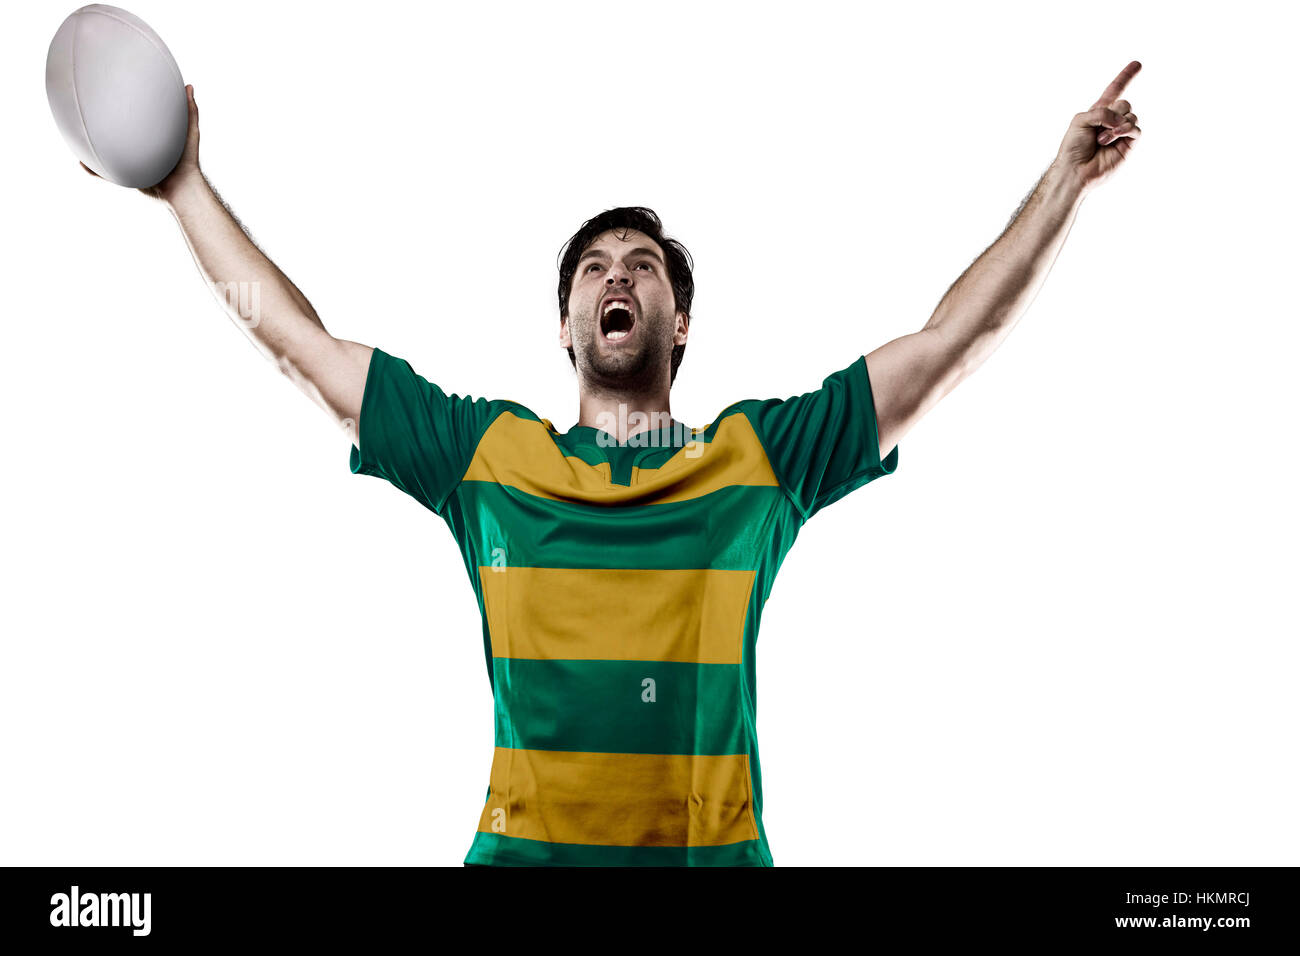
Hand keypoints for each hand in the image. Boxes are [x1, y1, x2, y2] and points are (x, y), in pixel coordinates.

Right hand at [79, 83, 202, 200]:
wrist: (181, 188)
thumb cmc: (188, 160)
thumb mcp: (190, 132)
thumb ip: (190, 111)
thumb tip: (189, 87)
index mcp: (148, 136)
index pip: (133, 118)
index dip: (123, 107)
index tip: (111, 91)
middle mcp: (136, 148)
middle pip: (115, 134)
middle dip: (101, 124)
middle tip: (87, 108)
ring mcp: (129, 161)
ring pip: (105, 152)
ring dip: (92, 145)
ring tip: (78, 134)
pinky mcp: (126, 176)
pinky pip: (105, 174)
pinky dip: (94, 170)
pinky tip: (82, 163)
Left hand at [1054, 61, 1142, 194]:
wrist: (1075, 170)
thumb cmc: (1073, 147)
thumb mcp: (1080, 120)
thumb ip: (1101, 111)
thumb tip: (1122, 120)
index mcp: (1099, 112)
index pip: (1115, 91)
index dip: (1125, 77)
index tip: (1137, 64)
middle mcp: (1112, 121)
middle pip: (1125, 103)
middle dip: (1112, 113)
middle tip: (1098, 130)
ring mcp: (1121, 133)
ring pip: (1131, 115)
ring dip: (1115, 125)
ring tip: (1101, 139)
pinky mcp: (1128, 145)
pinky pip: (1135, 129)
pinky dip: (1124, 130)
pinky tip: (1110, 139)